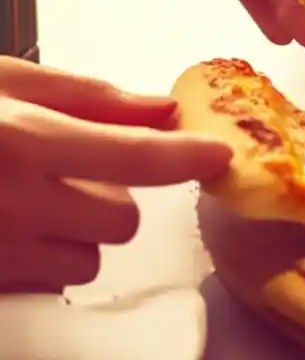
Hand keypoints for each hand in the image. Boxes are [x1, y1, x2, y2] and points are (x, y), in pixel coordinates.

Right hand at [0, 58, 230, 292]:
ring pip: (86, 260)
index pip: (131, 155)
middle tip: (66, 171)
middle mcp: (14, 204)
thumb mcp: (1, 83)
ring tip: (28, 201)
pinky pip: (46, 285)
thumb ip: (87, 96)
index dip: (184, 156)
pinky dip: (40, 261)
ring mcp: (1, 253)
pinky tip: (9, 228)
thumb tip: (163, 111)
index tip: (218, 155)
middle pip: (121, 219)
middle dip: (110, 196)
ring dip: (74, 235)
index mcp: (21, 141)